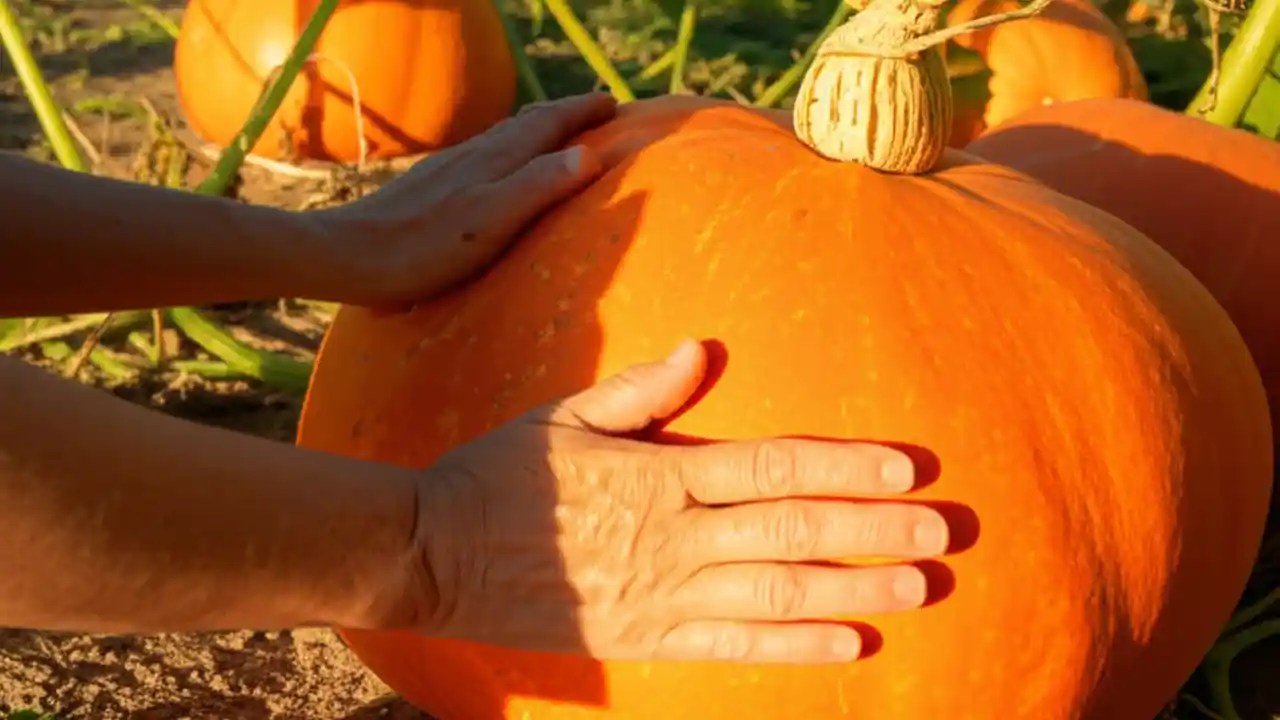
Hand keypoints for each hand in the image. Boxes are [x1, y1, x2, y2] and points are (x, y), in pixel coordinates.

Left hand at [313, 92, 617, 309]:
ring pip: (502, 137)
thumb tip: (590, 157)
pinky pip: (481, 155)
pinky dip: (506, 149)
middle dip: (565, 114)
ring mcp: (449, 168)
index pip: (548, 124)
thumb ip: (538, 187)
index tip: (615, 105)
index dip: (582, 113)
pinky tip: (494, 165)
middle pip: (527, 123)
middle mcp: (474, 155)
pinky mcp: (429, 186)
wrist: (347, 255)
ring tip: (555, 129)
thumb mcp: (489, 222)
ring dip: (535, 128)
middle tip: (597, 109)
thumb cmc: (422, 249)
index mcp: (495, 161)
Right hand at [391, 339, 950, 663]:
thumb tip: (700, 350)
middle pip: (789, 530)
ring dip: (851, 591)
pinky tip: (848, 645)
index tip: (905, 467)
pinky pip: (732, 645)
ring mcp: (661, 593)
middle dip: (870, 531)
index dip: (842, 466)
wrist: (433, 553)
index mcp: (657, 473)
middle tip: (940, 533)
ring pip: (775, 592)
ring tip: (918, 590)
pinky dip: (792, 646)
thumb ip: (641, 390)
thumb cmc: (502, 475)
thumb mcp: (566, 415)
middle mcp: (671, 536)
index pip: (769, 465)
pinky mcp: (645, 636)